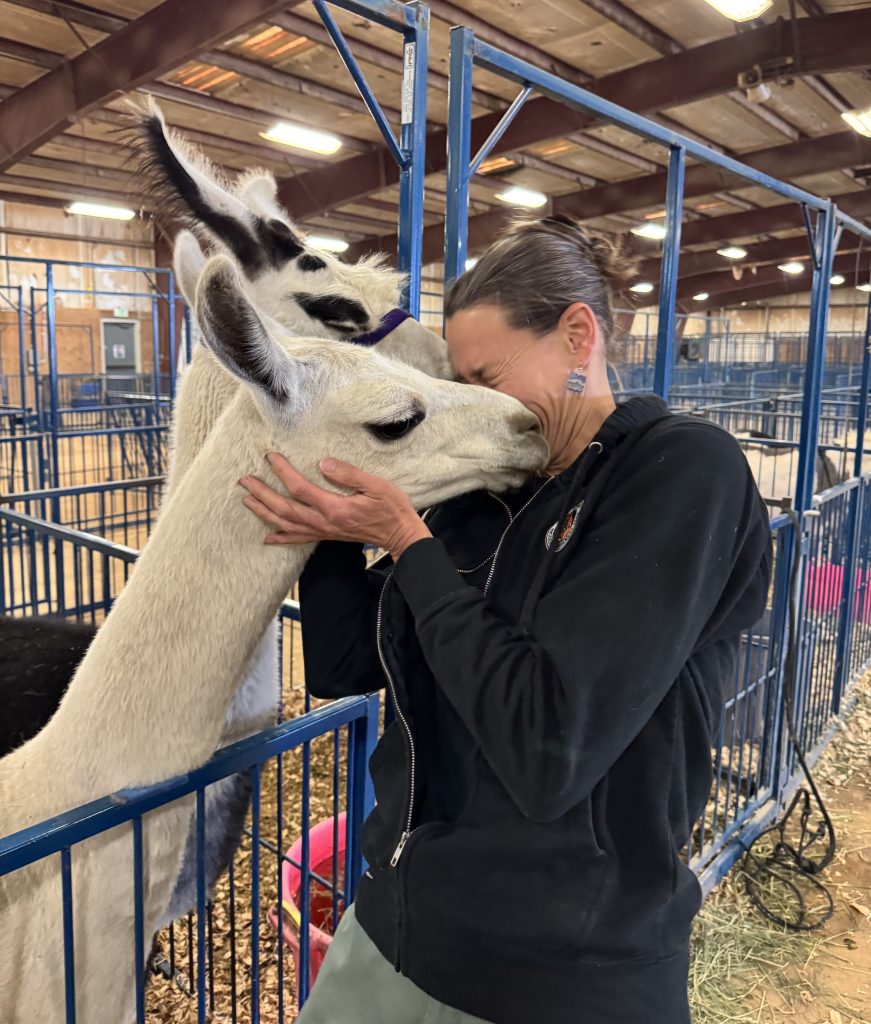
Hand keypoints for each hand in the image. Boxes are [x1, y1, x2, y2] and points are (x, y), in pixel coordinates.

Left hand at [239, 453, 431, 560]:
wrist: (401, 535)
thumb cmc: (392, 508)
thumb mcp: (377, 486)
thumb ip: (349, 475)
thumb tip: (323, 463)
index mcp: (335, 508)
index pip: (301, 489)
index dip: (283, 472)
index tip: (270, 456)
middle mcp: (325, 522)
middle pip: (285, 509)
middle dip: (263, 494)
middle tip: (244, 480)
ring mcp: (324, 531)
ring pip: (287, 524)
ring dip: (265, 512)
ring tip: (247, 500)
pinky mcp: (327, 535)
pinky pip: (298, 538)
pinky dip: (281, 537)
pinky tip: (267, 536)